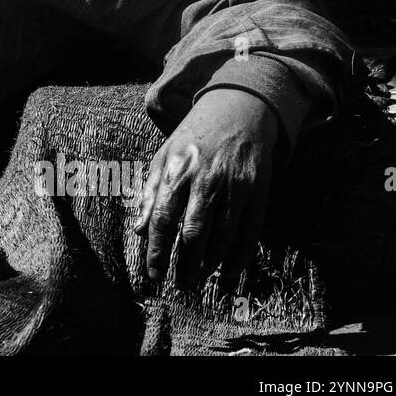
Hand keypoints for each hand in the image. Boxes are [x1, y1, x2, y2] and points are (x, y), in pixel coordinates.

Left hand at [135, 88, 279, 289]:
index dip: (157, 249)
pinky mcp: (257, 190)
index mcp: (176, 172)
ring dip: (210, 263)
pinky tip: (231, 272)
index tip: (153, 274)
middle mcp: (205, 181)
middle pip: (193, 232)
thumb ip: (149, 193)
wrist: (238, 110)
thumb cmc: (194, 137)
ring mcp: (234, 186)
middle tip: (180, 284)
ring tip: (199, 278)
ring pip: (222, 235)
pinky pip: (249, 231)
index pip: (162, 219)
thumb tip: (138, 230)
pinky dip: (240, 255)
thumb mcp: (164, 156)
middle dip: (185, 264)